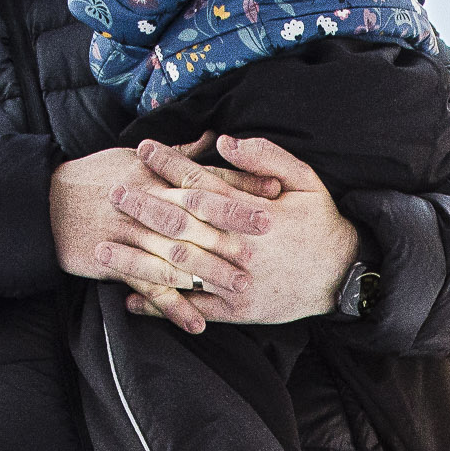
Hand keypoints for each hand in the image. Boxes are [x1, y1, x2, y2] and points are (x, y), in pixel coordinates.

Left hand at [97, 135, 362, 333]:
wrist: (345, 277)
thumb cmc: (322, 224)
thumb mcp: (307, 180)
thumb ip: (267, 157)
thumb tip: (224, 141)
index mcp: (255, 213)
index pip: (202, 183)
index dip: (170, 165)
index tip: (142, 149)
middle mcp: (241, 248)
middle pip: (182, 224)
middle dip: (144, 207)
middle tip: (114, 193)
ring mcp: (237, 281)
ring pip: (179, 267)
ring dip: (138, 258)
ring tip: (104, 248)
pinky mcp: (238, 309)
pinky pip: (193, 307)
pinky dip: (161, 305)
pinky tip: (131, 298)